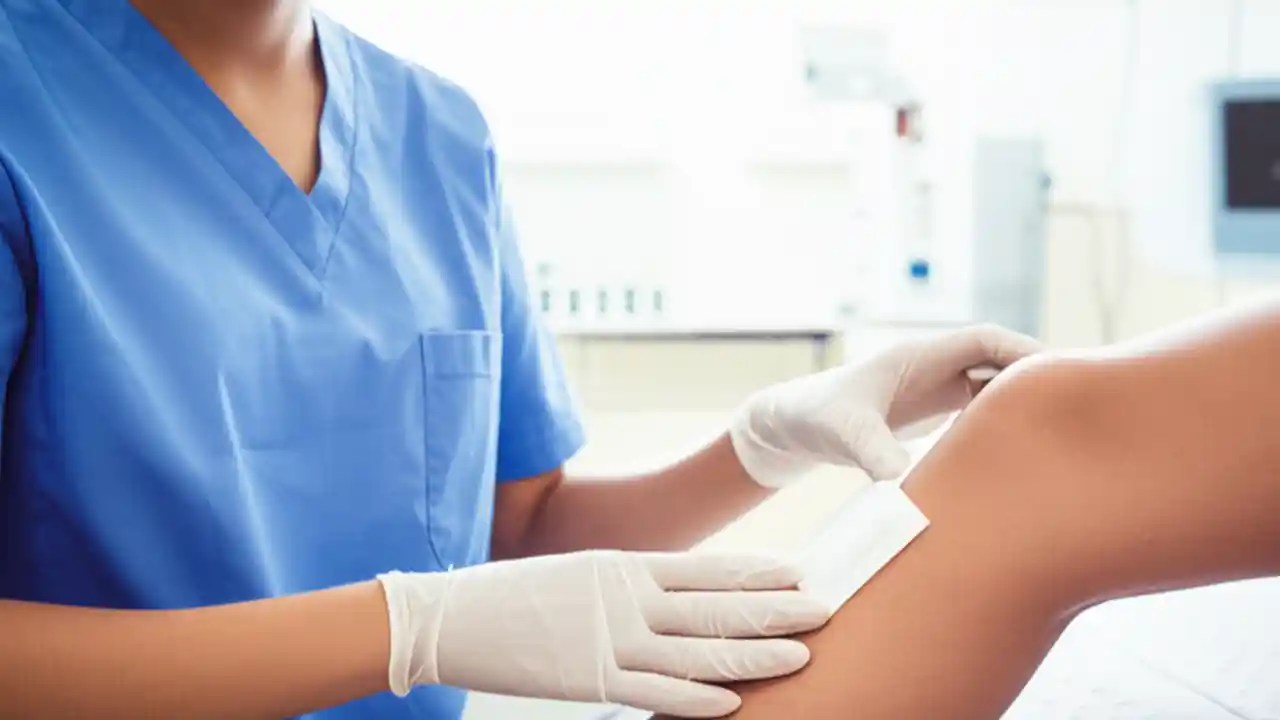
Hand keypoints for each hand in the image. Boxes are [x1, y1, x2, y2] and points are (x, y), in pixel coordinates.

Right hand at [378, 551, 829, 717]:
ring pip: (699, 650)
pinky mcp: (591, 681)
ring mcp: (611, 640)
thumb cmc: (518, 594)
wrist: (452, 616)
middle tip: (826, 608)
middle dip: (776, 610)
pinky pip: (655, 693)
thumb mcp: (584, 574)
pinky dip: (698, 698)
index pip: (708, 567)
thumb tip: (680, 597)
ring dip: (754, 654)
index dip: (758, 571)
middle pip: (717, 606)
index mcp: (625, 565)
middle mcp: (627, 598)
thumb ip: (632, 585)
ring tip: (800, 655)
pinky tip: (735, 700)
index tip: (800, 571)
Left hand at [730, 324, 1042, 484]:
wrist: (788, 427)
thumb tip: (905, 487)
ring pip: (992, 386)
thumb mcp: (843, 433)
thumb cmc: (813, 417)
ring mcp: (935, 386)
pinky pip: (979, 409)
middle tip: (1076, 409)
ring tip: (1059, 433)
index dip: (1023, 352)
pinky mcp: (932, 411)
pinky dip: (1001, 424)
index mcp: (918, 355)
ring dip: (1020, 404)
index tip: (1058, 376)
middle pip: (1000, 361)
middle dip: (1035, 379)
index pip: (985, 340)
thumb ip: (874, 454)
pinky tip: (1020, 453)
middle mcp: (932, 365)